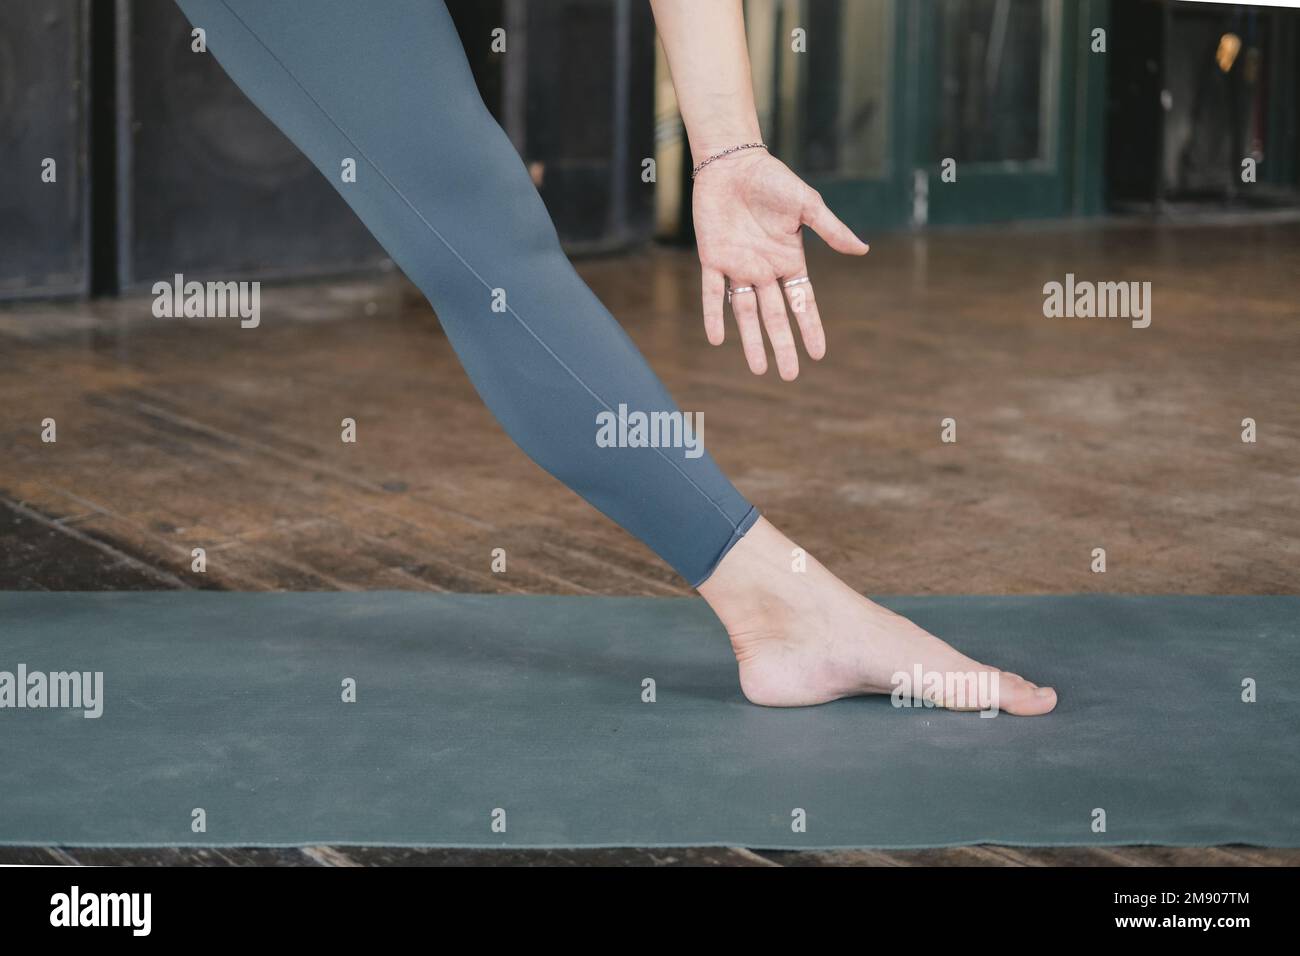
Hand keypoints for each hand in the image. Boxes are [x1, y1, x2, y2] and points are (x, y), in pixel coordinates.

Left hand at [692, 149, 867, 379]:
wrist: (733, 163)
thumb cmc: (772, 180)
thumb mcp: (807, 205)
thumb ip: (831, 230)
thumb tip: (862, 250)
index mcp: (789, 260)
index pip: (802, 302)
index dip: (810, 327)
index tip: (819, 354)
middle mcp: (764, 269)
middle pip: (775, 315)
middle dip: (783, 345)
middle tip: (790, 376)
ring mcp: (738, 266)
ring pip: (745, 312)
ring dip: (752, 340)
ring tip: (759, 369)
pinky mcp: (712, 258)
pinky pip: (712, 292)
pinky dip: (714, 315)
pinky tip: (717, 339)